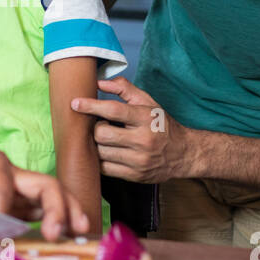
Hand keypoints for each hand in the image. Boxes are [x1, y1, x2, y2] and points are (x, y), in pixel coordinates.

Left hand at [0, 145, 89, 240]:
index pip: (3, 186)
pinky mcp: (21, 202)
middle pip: (45, 183)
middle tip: (56, 234)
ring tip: (81, 232)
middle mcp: (12, 171)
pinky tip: (70, 236)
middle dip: (56, 207)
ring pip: (53, 195)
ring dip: (69, 213)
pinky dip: (60, 221)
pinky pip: (45, 210)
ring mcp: (20, 187)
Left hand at [70, 76, 192, 182]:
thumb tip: (100, 83)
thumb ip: (125, 89)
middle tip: (101, 124)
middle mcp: (143, 140)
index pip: (113, 110)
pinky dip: (100, 159)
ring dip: (96, 144)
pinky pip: (105, 169)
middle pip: (102, 134)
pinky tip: (106, 151)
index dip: (91, 106)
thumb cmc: (162, 125)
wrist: (184, 153)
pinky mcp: (134, 176)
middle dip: (95, 128)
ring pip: (101, 152)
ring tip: (105, 138)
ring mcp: (138, 160)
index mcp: (146, 118)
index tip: (75, 103)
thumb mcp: (149, 102)